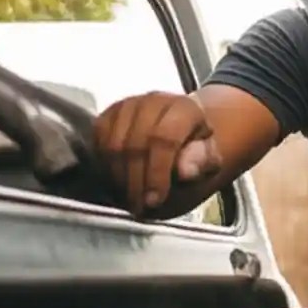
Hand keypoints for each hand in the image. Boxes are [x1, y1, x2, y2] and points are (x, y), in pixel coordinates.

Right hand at [94, 92, 222, 215]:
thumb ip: (202, 164)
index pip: (164, 138)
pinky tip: (118, 182)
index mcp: (185, 108)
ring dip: (119, 178)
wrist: (181, 135)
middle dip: (137, 181)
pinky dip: (105, 167)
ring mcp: (127, 105)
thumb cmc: (196, 152)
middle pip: (135, 144)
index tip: (155, 200)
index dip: (157, 172)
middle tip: (141, 206)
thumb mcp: (208, 161)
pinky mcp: (107, 114)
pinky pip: (98, 143)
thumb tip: (186, 172)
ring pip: (113, 145)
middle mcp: (154, 100)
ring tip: (131, 199)